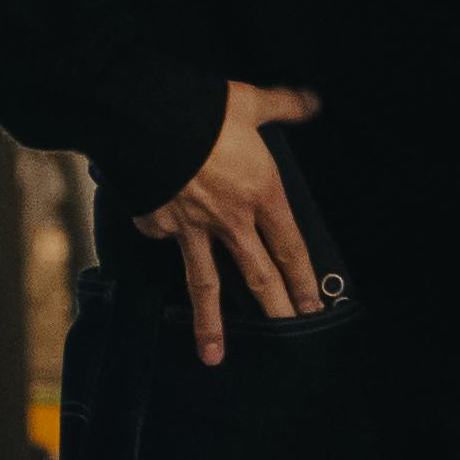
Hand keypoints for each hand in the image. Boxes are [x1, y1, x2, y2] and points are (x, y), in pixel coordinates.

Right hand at [132, 79, 325, 368]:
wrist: (145, 118)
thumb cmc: (203, 110)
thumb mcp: (250, 102)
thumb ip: (283, 106)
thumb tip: (313, 101)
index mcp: (260, 193)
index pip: (289, 247)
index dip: (304, 278)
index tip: (313, 306)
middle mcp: (230, 220)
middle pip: (259, 275)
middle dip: (276, 309)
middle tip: (289, 337)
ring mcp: (191, 229)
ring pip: (206, 283)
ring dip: (212, 323)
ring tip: (214, 358)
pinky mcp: (157, 226)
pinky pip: (164, 239)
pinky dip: (164, 240)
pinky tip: (161, 241)